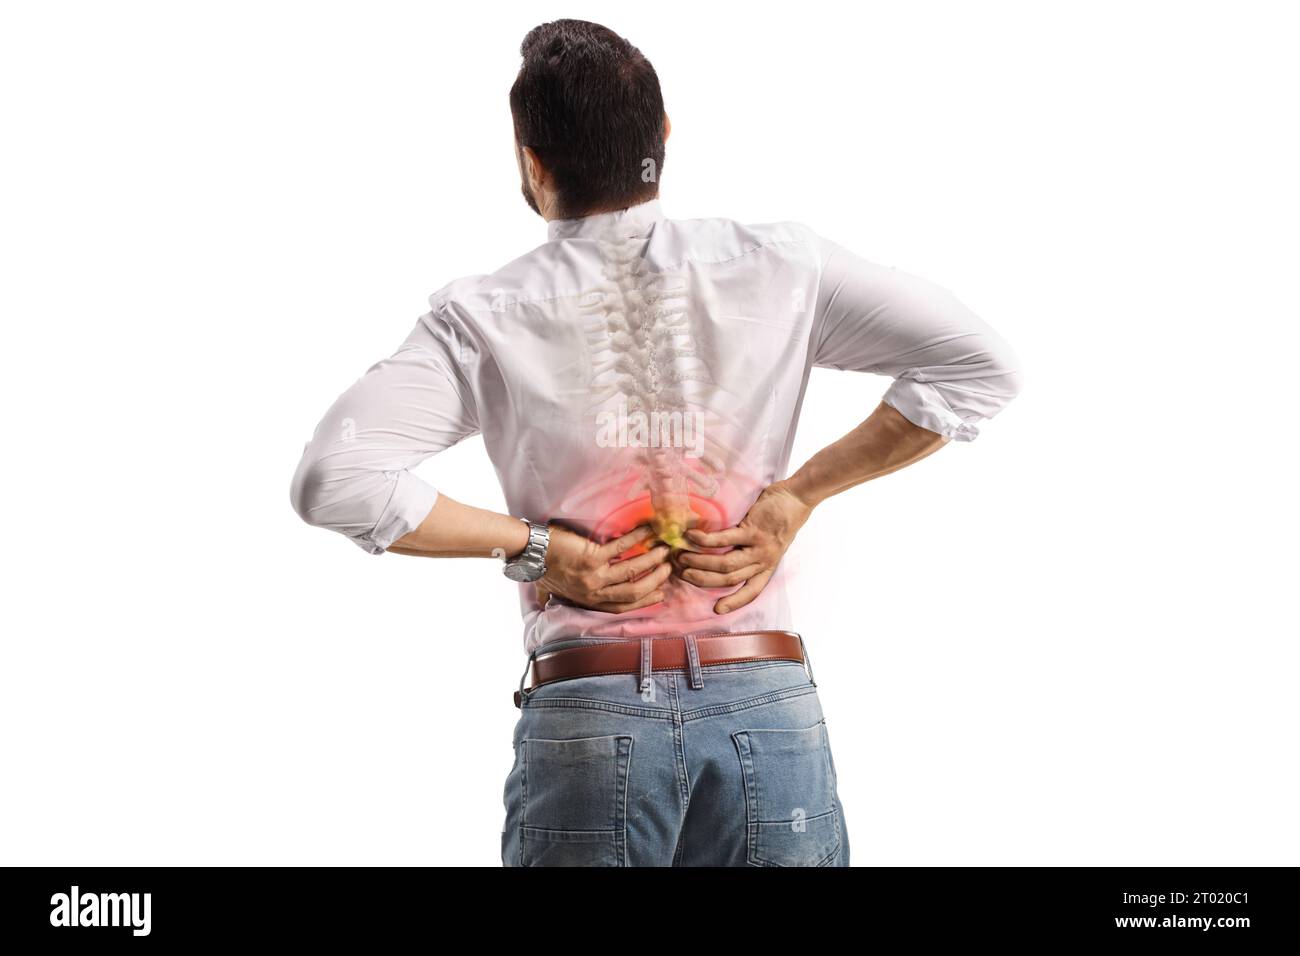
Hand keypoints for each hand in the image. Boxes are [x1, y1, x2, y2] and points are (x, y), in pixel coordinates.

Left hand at [535, 524, 672, 613]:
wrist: (530, 552)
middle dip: (654, 581)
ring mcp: (593, 575)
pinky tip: (648, 531)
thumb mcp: (555, 590)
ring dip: (651, 560)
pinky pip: (621, 548)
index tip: (661, 592)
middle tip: (668, 569)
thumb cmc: (542, 569)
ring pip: (631, 571)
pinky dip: (637, 538)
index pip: (623, 606)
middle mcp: (593, 592)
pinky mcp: (591, 557)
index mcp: (589, 601)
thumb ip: (566, 597)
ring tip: (664, 550)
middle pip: (633, 592)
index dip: (645, 600)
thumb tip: (564, 603)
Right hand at [673, 481, 813, 613]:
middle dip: (702, 579)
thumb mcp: (769, 544)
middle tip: (682, 573)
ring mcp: (759, 547)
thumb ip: (750, 552)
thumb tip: (721, 556)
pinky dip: (705, 540)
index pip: (752, 592)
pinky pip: (725, 539)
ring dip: (700, 562)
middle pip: (729, 580)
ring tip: (682, 556)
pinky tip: (691, 536)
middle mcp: (763, 562)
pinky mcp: (753, 530)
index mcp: (767, 568)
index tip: (717, 610)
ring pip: (726, 564)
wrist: (798, 498)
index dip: (734, 602)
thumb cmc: (780, 520)